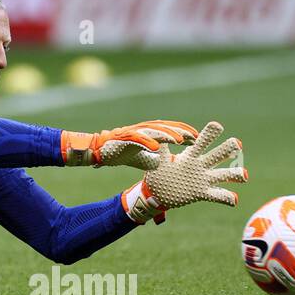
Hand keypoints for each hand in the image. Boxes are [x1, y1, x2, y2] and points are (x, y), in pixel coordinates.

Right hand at [62, 120, 198, 169]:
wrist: (98, 152)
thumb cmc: (119, 154)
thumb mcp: (141, 160)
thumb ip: (152, 161)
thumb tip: (162, 166)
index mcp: (148, 134)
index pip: (169, 130)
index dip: (182, 132)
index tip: (196, 138)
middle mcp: (142, 130)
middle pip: (165, 128)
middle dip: (180, 132)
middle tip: (195, 137)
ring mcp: (133, 132)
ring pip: (154, 131)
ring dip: (167, 135)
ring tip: (180, 141)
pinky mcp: (124, 138)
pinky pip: (138, 139)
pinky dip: (147, 143)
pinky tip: (157, 148)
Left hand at [122, 120, 246, 223]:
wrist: (156, 194)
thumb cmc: (159, 174)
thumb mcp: (159, 160)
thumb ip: (160, 148)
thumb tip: (157, 132)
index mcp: (190, 156)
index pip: (202, 142)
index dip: (210, 134)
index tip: (217, 126)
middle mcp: (200, 166)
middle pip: (217, 155)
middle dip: (227, 149)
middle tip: (236, 143)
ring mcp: (203, 180)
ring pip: (224, 175)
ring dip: (234, 174)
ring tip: (243, 174)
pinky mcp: (202, 193)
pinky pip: (218, 196)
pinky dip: (227, 197)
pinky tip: (234, 199)